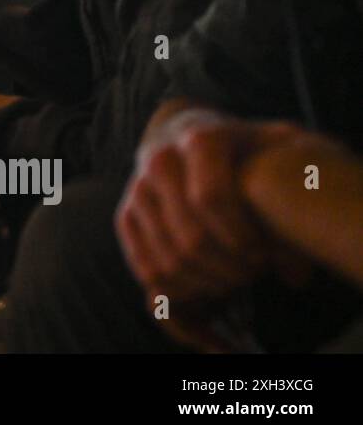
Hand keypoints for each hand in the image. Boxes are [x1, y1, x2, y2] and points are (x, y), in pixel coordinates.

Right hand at [116, 107, 300, 305]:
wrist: (187, 136)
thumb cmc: (243, 151)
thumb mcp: (276, 151)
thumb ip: (298, 195)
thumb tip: (295, 260)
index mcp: (199, 138)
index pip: (211, 197)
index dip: (241, 237)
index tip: (264, 252)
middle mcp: (160, 159)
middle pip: (191, 237)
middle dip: (229, 267)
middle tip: (253, 272)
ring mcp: (138, 189)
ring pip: (169, 259)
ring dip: (207, 282)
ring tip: (234, 277)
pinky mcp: (125, 215)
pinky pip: (147, 268)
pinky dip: (180, 288)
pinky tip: (207, 282)